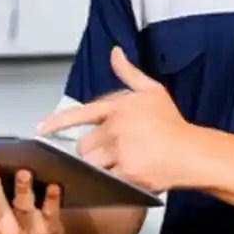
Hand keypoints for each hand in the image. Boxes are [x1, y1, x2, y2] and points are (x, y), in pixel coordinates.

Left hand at [36, 46, 201, 193]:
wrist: (193, 152)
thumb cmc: (172, 123)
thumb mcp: (152, 91)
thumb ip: (129, 72)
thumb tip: (115, 52)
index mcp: (119, 106)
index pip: (80, 113)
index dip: (57, 122)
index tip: (40, 129)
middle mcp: (117, 127)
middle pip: (83, 146)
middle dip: (91, 151)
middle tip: (110, 152)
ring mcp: (121, 151)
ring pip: (91, 165)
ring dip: (98, 167)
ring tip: (118, 164)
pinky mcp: (127, 173)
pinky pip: (105, 180)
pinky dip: (109, 181)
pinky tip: (123, 177)